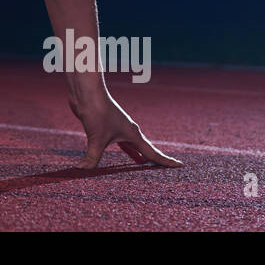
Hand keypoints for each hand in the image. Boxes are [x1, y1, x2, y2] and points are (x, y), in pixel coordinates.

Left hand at [67, 91, 182, 169]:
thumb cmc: (96, 111)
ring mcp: (118, 128)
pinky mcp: (107, 126)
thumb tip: (83, 170)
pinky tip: (123, 155)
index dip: (166, 161)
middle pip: (145, 150)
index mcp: (133, 134)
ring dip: (138, 155)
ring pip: (132, 146)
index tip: (181, 166)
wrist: (86, 92)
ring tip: (143, 166)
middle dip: (154, 161)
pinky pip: (119, 143)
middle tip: (165, 171)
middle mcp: (129, 131)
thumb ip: (92, 157)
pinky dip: (124, 150)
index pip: (153, 153)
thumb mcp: (96, 138)